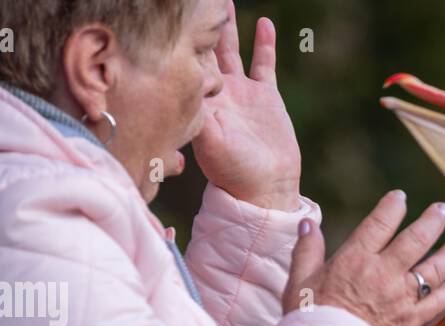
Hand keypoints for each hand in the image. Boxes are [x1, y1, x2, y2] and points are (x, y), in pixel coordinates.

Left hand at [194, 13, 301, 210]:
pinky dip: (264, 43)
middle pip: (205, 48)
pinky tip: (263, 22)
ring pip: (231, 50)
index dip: (182, 36)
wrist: (266, 188)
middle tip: (196, 0)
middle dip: (200, 24)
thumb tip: (189, 86)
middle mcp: (216, 92)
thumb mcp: (209, 142)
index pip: (185, 60)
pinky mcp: (266, 96)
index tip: (178, 13)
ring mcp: (241, 92)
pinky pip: (264, 63)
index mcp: (198, 100)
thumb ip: (198, 113)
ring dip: (228, 25)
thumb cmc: (234, 171)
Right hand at [282, 191, 444, 325]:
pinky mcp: (410, 322)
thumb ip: (306, 251)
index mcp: (355, 260)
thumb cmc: (309, 321)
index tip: (400, 197)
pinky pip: (434, 304)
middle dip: (432, 221)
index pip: (380, 224)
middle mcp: (383, 274)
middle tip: (442, 210)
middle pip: (415, 240)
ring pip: (432, 270)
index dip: (392, 207)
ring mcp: (400, 298)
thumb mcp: (299, 282)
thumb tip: (308, 223)